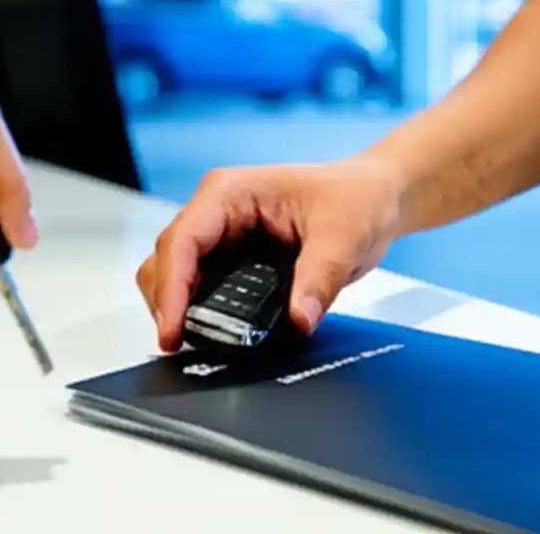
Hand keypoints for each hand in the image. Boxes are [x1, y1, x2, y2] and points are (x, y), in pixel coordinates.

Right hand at [136, 159, 405, 351]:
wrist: (374, 195)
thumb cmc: (356, 198)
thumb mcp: (344, 236)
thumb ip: (320, 277)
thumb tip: (299, 319)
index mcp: (230, 192)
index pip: (182, 241)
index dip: (171, 289)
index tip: (172, 332)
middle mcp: (215, 210)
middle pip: (165, 260)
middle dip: (167, 303)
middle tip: (180, 346)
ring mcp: (219, 233)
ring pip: (173, 274)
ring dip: (177, 308)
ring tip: (193, 344)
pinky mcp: (229, 255)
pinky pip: (198, 284)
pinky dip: (196, 310)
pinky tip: (211, 334)